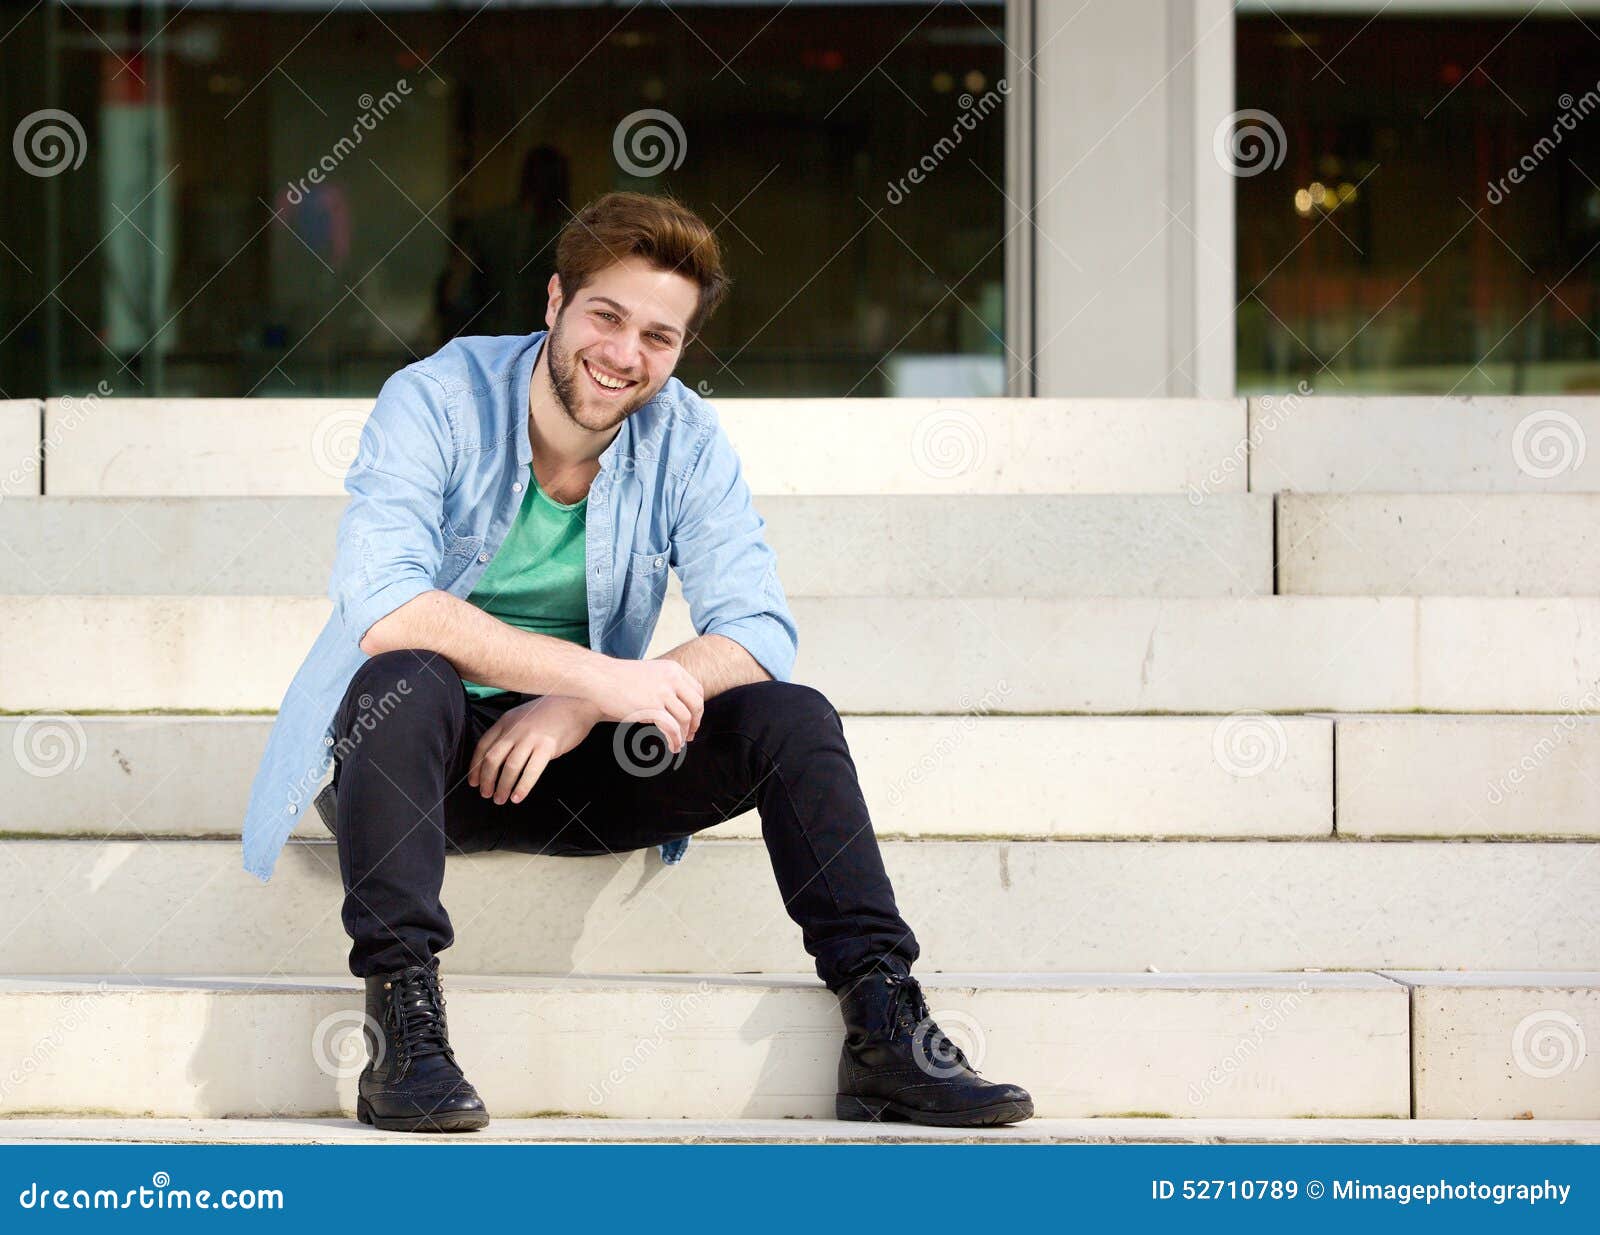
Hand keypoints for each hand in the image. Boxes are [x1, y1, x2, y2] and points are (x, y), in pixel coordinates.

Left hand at [468, 695, 599, 804]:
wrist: (578, 702)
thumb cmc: (552, 712)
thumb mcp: (524, 717)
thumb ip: (511, 734)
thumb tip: (499, 760)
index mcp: (506, 721)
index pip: (483, 746)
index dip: (475, 767)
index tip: (474, 782)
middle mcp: (515, 729)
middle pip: (492, 759)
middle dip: (487, 780)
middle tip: (486, 794)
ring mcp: (530, 738)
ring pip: (510, 767)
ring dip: (503, 787)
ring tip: (501, 799)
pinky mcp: (547, 746)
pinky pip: (530, 771)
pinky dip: (522, 787)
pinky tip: (518, 797)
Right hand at [581, 656, 704, 751]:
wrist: (598, 677)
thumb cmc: (618, 678)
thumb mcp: (649, 674)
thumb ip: (664, 687)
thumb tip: (674, 709)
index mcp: (673, 669)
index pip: (697, 690)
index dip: (698, 708)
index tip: (693, 720)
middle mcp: (671, 679)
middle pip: (696, 705)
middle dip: (695, 723)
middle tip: (690, 735)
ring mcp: (662, 693)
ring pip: (684, 718)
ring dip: (683, 735)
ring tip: (679, 744)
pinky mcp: (652, 707)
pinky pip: (671, 728)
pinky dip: (675, 740)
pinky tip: (672, 747)